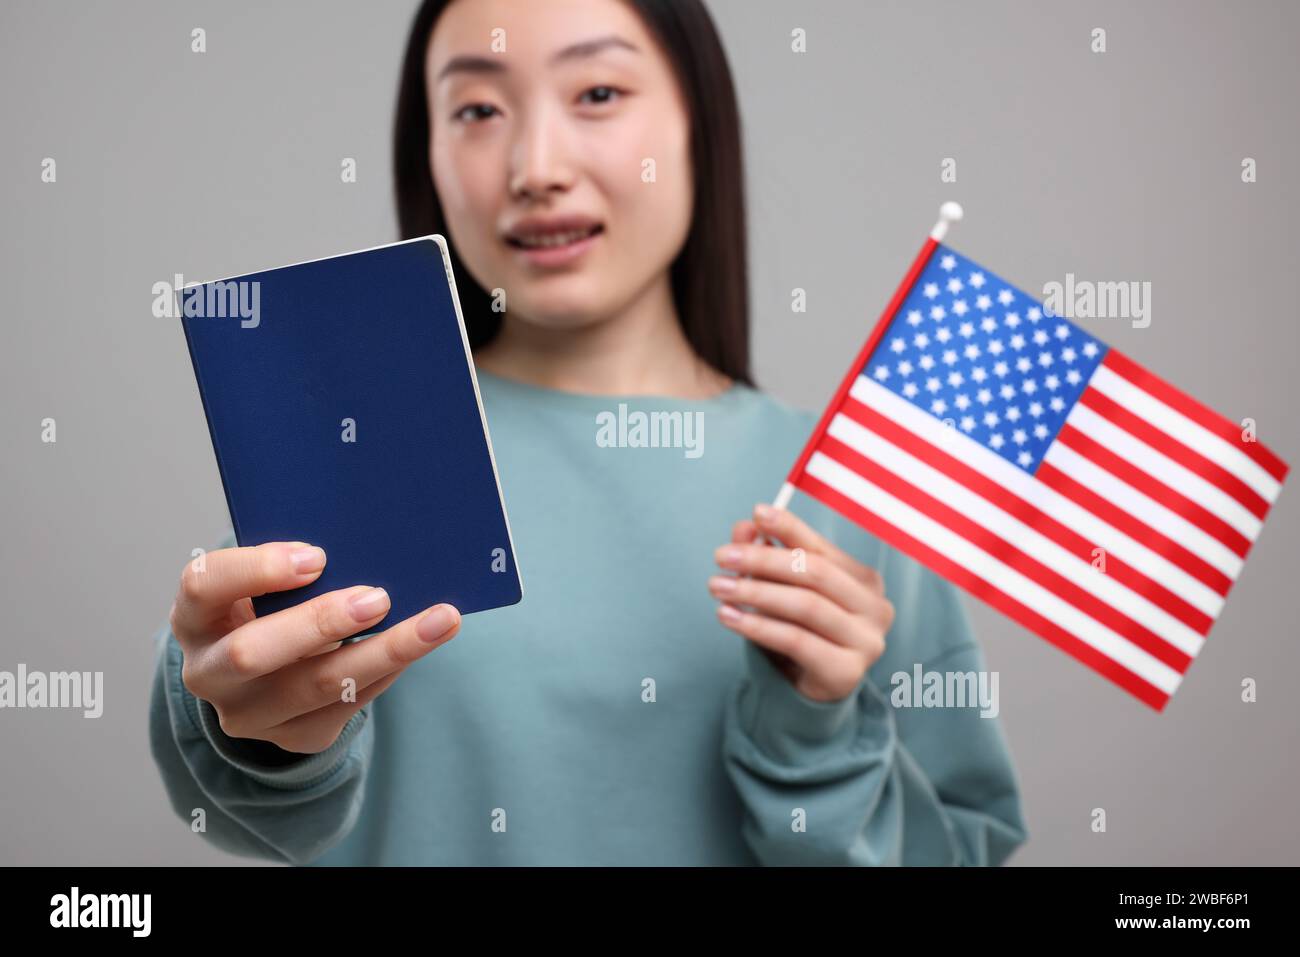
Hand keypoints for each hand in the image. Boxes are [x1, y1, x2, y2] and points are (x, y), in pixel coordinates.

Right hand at [168, 541, 460, 753]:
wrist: (264, 677)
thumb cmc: (269, 607)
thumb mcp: (264, 583)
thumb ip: (296, 565)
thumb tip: (368, 541)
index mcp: (195, 617)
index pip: (204, 587)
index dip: (256, 570)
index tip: (316, 556)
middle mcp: (209, 673)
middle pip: (252, 654)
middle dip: (320, 623)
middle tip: (377, 597)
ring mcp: (248, 715)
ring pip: (317, 686)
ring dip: (384, 650)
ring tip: (438, 620)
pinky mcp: (293, 739)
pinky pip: (348, 705)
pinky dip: (389, 669)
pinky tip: (423, 643)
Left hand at [709, 503, 893, 702]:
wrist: (811, 690)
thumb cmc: (799, 630)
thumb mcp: (782, 590)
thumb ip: (767, 556)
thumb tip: (746, 526)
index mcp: (864, 580)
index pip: (822, 547)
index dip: (790, 528)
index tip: (756, 513)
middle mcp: (875, 607)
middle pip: (814, 573)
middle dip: (763, 559)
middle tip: (721, 555)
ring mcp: (867, 641)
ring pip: (805, 605)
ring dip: (755, 592)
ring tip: (718, 586)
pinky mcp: (848, 672)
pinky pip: (796, 640)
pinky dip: (758, 625)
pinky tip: (728, 616)